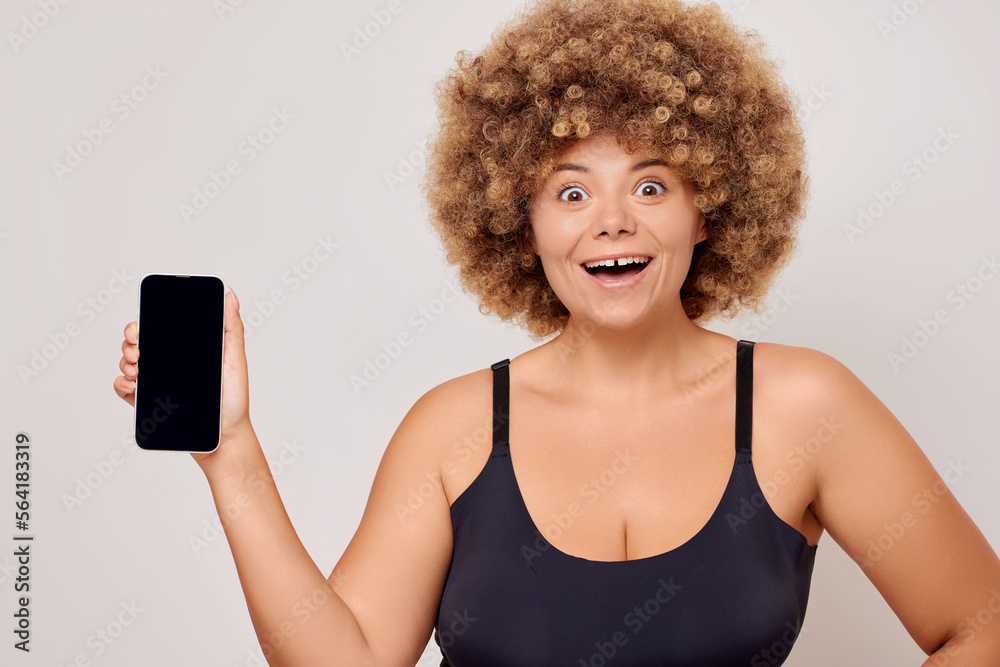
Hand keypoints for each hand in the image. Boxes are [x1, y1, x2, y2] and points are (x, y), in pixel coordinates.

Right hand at [114, 288, 253, 468]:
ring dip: (126, 362)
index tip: (140, 327)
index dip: (144, 322)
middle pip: (138, 343)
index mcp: (187, 349)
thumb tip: (229, 295)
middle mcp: (169, 363)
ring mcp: (157, 382)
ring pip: (128, 363)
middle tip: (138, 350)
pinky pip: (125, 389)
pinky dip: (123, 384)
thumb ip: (230, 328)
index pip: (160, 328)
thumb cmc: (233, 400)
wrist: (223, 436)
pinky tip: (133, 385)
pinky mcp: (149, 402)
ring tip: (138, 370)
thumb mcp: (234, 360)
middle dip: (130, 341)